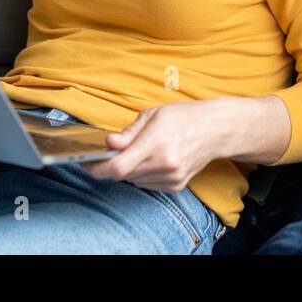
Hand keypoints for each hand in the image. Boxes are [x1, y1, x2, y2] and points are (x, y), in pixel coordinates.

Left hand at [81, 101, 228, 191]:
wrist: (216, 130)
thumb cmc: (184, 117)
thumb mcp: (153, 115)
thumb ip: (128, 133)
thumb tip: (108, 144)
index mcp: (156, 142)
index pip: (118, 167)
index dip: (97, 169)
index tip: (86, 164)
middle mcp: (164, 164)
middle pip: (123, 175)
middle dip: (110, 166)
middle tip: (107, 153)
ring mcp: (171, 178)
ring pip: (134, 181)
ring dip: (127, 169)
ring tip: (138, 151)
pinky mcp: (175, 186)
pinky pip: (147, 184)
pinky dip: (141, 174)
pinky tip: (151, 160)